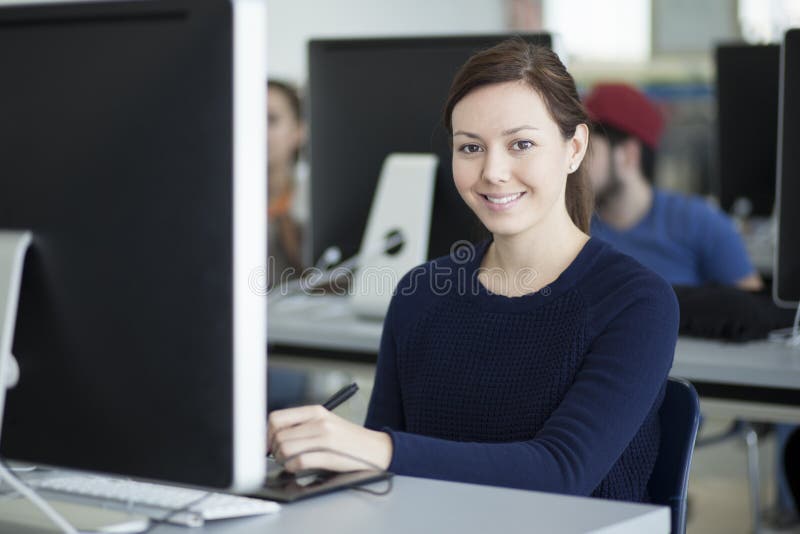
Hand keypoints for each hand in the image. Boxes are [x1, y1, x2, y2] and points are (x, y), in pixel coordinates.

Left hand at [267, 405, 392, 472]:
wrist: (376, 449)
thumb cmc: (348, 439)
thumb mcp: (326, 422)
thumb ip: (302, 425)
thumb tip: (271, 436)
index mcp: (316, 411)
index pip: (276, 418)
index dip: (266, 434)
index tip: (267, 444)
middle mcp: (319, 422)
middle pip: (278, 436)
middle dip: (274, 450)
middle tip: (280, 456)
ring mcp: (325, 438)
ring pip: (285, 448)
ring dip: (282, 460)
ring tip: (290, 462)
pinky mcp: (330, 456)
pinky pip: (298, 462)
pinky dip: (293, 468)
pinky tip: (298, 468)